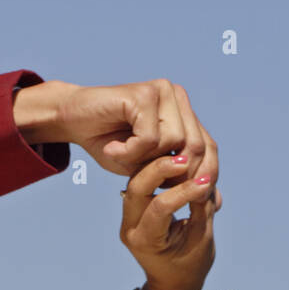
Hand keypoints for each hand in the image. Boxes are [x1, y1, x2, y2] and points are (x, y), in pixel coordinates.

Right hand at [16, 78, 213, 179]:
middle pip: (195, 146)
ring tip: (122, 158)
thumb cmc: (109, 143)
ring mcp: (161, 91)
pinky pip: (150, 138)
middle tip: (151, 186)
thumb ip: (176, 173)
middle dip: (177, 174)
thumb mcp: (147, 164)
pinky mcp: (143, 95)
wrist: (72, 120)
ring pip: (174, 143)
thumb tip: (216, 197)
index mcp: (181, 110)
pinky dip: (130, 152)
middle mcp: (174, 96)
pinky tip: (111, 150)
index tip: (179, 198)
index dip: (198, 175)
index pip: (206, 146)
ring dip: (146, 162)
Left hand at [120, 149, 220, 289]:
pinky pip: (142, 182)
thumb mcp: (201, 239)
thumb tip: (206, 176)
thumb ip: (201, 207)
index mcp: (145, 241)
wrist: (172, 282)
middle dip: (161, 168)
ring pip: (136, 180)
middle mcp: (130, 228)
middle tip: (187, 159)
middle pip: (137, 187)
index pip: (160, 207)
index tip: (207, 182)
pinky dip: (158, 171)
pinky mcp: (133, 209)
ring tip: (183, 156)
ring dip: (158, 165)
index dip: (185, 190)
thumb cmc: (190, 265)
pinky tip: (176, 162)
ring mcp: (128, 218)